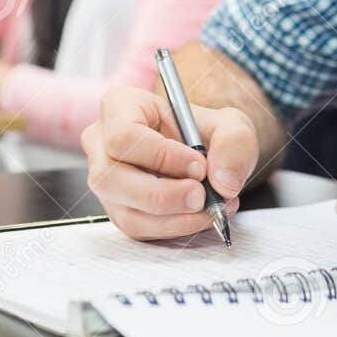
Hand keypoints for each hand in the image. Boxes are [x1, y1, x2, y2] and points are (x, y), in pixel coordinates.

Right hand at [80, 86, 253, 240]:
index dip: (161, 156)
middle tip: (202, 195)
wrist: (204, 153)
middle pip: (112, 178)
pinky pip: (139, 229)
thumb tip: (223, 183)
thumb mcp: (231, 123)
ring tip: (210, 206)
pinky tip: (199, 215)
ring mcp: (106, 181)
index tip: (198, 165)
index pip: (123, 135)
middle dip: (164, 194)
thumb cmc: (204, 131)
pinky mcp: (119, 210)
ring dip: (174, 217)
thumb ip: (234, 143)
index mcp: (120, 107)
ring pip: (126, 210)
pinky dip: (174, 228)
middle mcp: (102, 144)